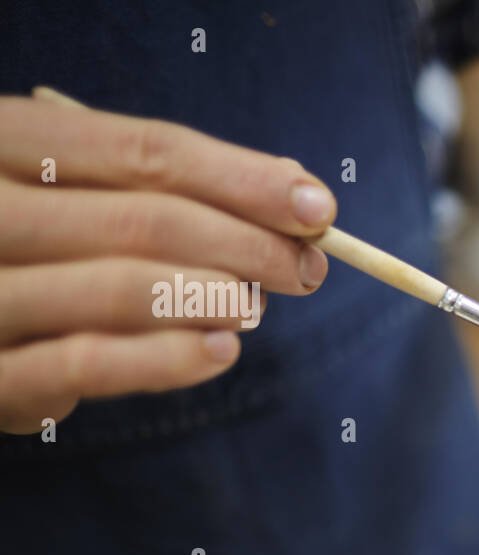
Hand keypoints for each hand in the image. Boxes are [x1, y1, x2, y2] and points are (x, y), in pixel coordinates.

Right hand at [0, 92, 337, 433]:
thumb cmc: (28, 244)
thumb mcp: (72, 190)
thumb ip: (164, 186)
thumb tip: (299, 196)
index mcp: (3, 138)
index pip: (146, 152)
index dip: (245, 181)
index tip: (320, 209)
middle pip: (146, 220)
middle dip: (249, 245)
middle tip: (308, 269)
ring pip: (122, 288)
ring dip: (217, 298)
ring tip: (260, 306)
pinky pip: (89, 363)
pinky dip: (170, 358)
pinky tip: (222, 351)